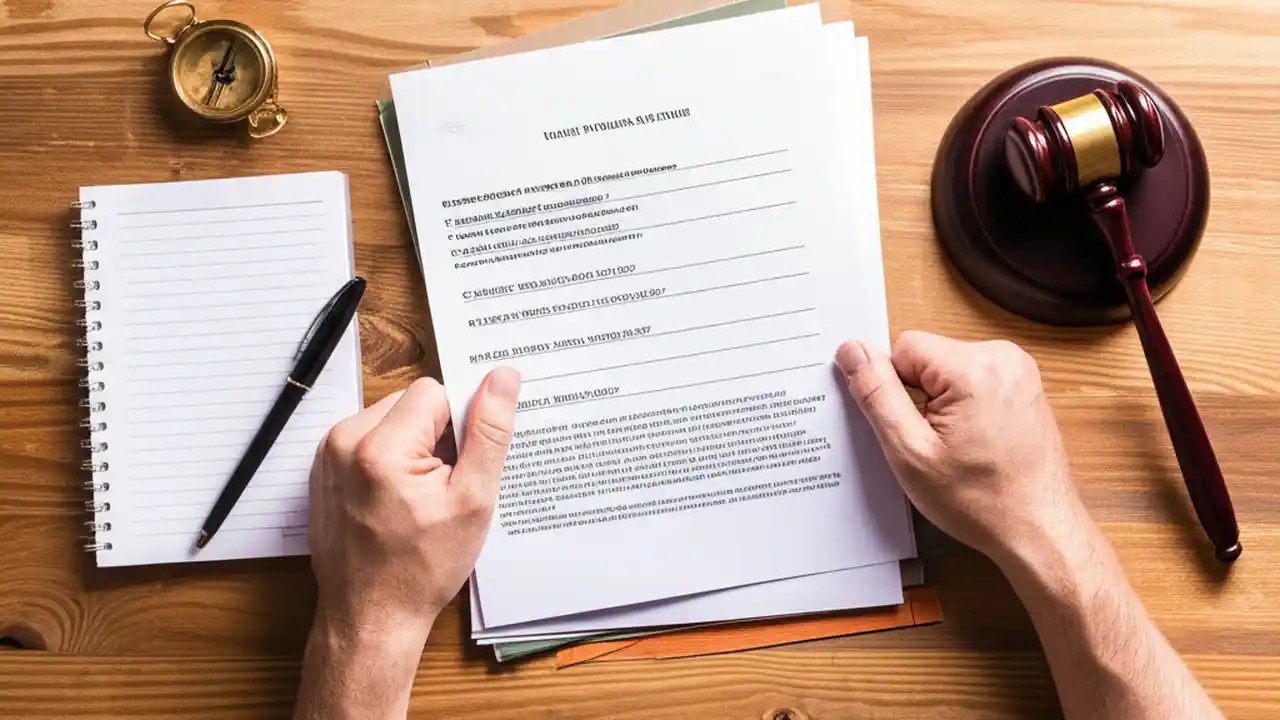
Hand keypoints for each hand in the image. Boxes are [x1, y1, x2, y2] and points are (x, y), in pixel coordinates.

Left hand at [307, 368, 520, 640]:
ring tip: (418, 498)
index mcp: (379, 446)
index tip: (460, 467)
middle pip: (410, 402)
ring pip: (391, 420)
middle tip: (442, 487)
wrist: (370, 618)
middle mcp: (344, 442)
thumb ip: (489, 432)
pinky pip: (368, 441)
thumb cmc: (420, 569)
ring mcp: (327, 456)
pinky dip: (389, 461)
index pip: (435, 391)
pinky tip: (397, 501)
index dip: (458, 425)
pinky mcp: (323, 469)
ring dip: (412, 448)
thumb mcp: (472, 500)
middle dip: (435, 436)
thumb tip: (503, 379)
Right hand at [835, 331, 1083, 561]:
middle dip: (918, 395)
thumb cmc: (980, 501)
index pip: (903, 347)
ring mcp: (1019, 369)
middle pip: (927, 355)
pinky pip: (972, 377)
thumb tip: (852, 351)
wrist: (1040, 530)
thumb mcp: (910, 452)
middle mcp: (1003, 356)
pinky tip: (972, 440)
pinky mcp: (1024, 383)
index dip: (893, 389)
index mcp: (974, 367)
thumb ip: (877, 394)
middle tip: (933, 443)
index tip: (911, 428)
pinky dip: (962, 404)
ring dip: (939, 402)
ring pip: (947, 367)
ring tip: (956, 445)